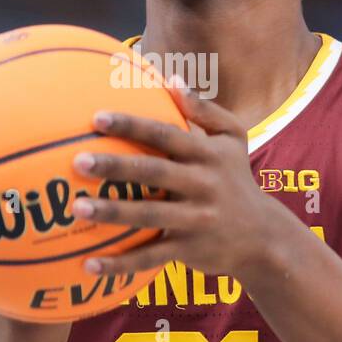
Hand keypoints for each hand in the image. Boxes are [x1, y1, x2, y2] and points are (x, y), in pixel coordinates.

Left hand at [70, 76, 297, 280]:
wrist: (264, 238)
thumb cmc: (237, 179)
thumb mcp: (234, 139)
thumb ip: (204, 109)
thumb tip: (171, 77)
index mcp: (207, 155)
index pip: (166, 135)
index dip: (133, 125)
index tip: (97, 118)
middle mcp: (202, 185)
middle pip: (153, 172)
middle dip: (116, 166)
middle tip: (79, 160)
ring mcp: (195, 220)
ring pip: (148, 216)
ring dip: (112, 213)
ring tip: (77, 208)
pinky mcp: (189, 250)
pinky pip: (150, 258)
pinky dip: (120, 264)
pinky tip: (88, 265)